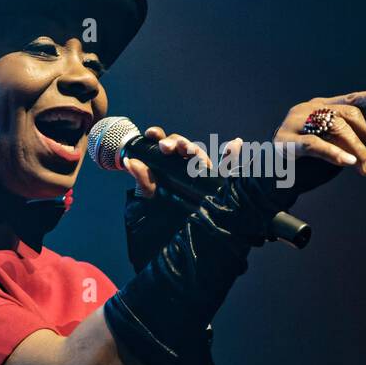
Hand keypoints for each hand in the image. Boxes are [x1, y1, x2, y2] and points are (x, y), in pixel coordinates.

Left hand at [125, 127, 244, 198]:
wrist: (169, 230)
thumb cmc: (160, 207)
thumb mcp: (147, 193)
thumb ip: (141, 177)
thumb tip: (129, 161)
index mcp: (166, 161)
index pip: (164, 143)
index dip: (158, 135)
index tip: (150, 134)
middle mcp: (183, 163)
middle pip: (180, 145)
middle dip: (174, 142)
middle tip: (165, 148)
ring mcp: (198, 170)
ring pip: (198, 153)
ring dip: (191, 148)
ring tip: (185, 150)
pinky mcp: (212, 181)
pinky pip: (225, 167)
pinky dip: (232, 154)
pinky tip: (236, 142)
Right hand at [274, 84, 365, 181]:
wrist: (271, 180)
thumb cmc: (308, 162)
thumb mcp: (337, 148)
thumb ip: (358, 138)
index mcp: (323, 106)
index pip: (352, 99)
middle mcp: (310, 108)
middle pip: (349, 115)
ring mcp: (296, 122)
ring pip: (336, 127)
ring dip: (358, 151)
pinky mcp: (285, 141)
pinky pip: (315, 144)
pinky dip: (334, 153)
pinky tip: (350, 163)